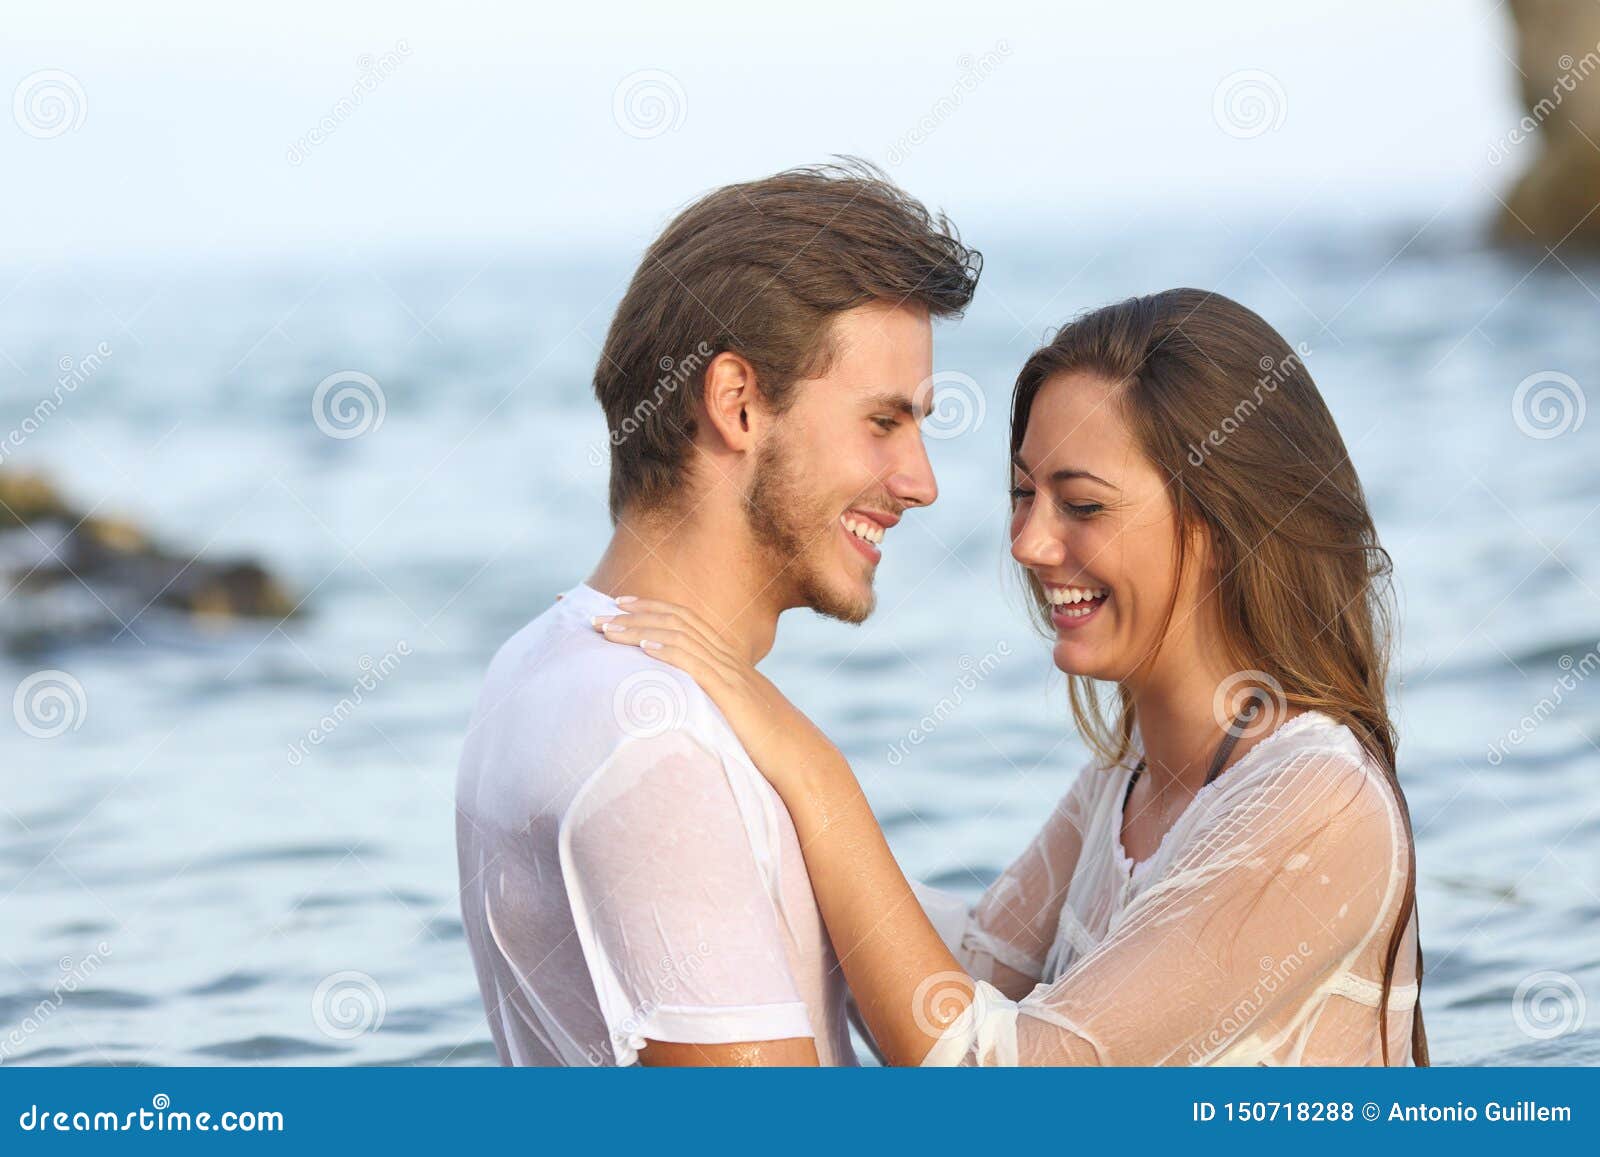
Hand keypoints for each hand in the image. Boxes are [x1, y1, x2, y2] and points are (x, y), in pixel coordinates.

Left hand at [592, 598, 839, 795]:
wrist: (797, 755)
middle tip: (596, 614)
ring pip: (678, 637)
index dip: (649, 608)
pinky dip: (668, 651)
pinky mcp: (729, 693)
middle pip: (674, 621)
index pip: (682, 620)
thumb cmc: (763, 741)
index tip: (619, 604)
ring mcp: (728, 673)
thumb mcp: (730, 712)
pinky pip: (695, 664)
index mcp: (724, 659)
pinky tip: (644, 648)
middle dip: (633, 614)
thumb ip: (708, 700)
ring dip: (638, 630)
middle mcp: (725, 658)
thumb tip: (679, 705)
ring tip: (607, 629)